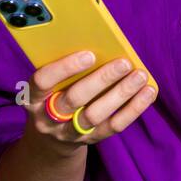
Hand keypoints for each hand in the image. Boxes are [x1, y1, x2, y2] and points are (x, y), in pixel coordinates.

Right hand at [24, 50, 156, 150]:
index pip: (42, 81)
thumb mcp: (48, 85)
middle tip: (124, 62)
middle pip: (74, 99)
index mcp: (33, 97)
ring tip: (140, 75)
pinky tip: (148, 92)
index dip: (64, 68)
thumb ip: (64, 69)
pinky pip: (114, 126)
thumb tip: (98, 41)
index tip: (89, 54)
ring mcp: (69, 132)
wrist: (51, 139)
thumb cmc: (53, 96)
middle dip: (101, 79)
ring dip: (121, 94)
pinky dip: (134, 108)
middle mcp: (48, 118)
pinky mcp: (91, 139)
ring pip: (96, 115)